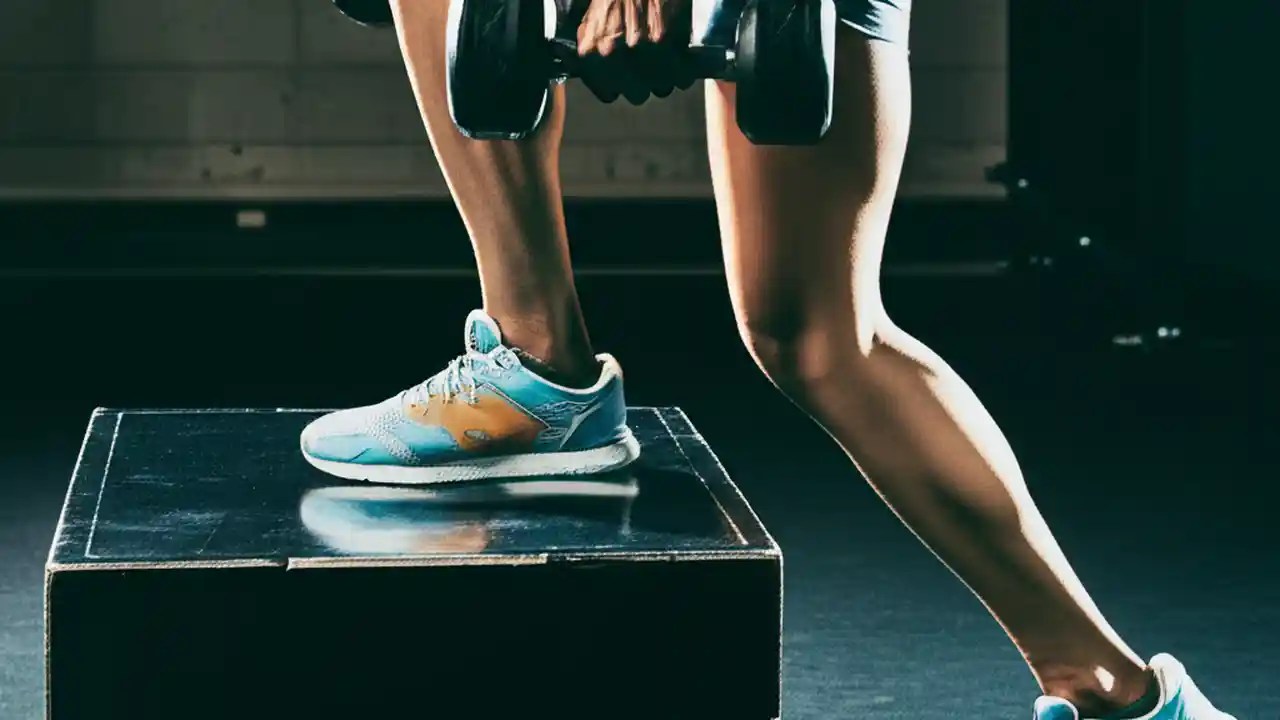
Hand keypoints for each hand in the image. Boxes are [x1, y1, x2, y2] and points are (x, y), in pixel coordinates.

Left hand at [573, 0, 695, 104]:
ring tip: (665, 60)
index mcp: (592, 52)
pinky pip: (681, 74)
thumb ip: (589, 48)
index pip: (609, 94)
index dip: (620, 86)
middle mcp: (615, 55)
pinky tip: (679, 57)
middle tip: (647, 68)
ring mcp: (643, 50)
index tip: (626, 79)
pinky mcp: (667, 41)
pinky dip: (684, 69)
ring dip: (665, 77)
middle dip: (643, 83)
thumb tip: (588, 65)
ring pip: (661, 87)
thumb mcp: (589, 19)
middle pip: (637, 94)